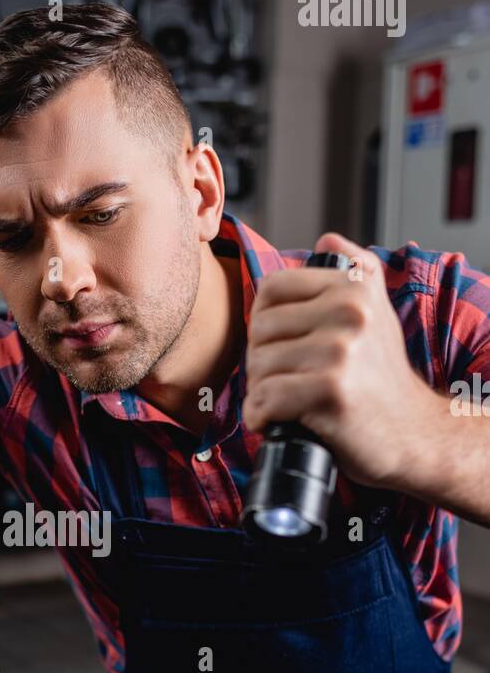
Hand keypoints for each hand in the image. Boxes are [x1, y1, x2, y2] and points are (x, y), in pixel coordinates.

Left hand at [243, 231, 437, 487]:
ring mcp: (341, 349)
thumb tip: (327, 238)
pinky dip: (260, 417)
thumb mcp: (379, 312)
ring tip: (283, 402)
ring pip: (258, 366)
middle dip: (260, 361)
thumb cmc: (384, 378)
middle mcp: (350, 311)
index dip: (264, 322)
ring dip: (260, 392)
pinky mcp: (332, 389)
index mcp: (354, 286)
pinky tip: (274, 422)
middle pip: (259, 329)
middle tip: (282, 382)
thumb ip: (355, 271)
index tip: (280, 347)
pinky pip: (266, 398)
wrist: (414, 434)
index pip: (270, 288)